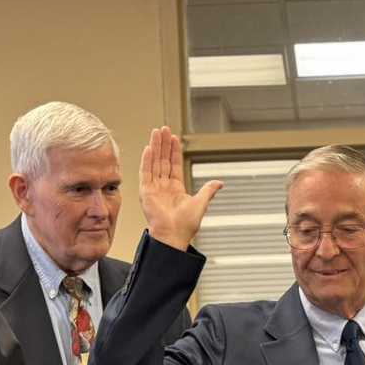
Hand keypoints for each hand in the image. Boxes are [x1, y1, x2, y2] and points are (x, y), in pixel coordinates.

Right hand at [139, 126, 222, 250]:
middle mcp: (163, 186)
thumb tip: (220, 182)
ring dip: (155, 147)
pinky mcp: (145, 193)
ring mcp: (153, 188)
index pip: (174, 164)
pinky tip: (148, 148)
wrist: (174, 236)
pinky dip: (146, 161)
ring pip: (154, 163)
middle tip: (163, 129)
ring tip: (156, 132)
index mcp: (175, 188)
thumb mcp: (201, 203)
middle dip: (163, 144)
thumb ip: (208, 190)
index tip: (174, 138)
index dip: (174, 150)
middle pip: (163, 160)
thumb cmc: (186, 226)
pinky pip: (145, 173)